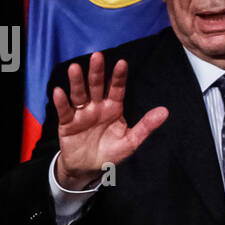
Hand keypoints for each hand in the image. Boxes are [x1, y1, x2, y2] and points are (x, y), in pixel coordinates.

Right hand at [52, 52, 168, 188]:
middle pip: (97, 86)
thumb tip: (165, 111)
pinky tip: (59, 92)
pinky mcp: (68, 123)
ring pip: (79, 94)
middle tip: (97, 56)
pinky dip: (61, 102)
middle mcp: (97, 106)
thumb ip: (146, 126)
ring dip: (77, 82)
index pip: (117, 89)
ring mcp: (81, 113)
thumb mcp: (131, 141)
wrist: (89, 169)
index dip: (119, 77)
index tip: (122, 63)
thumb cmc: (111, 152)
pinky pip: (65, 111)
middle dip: (97, 72)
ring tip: (75, 68)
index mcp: (113, 108)